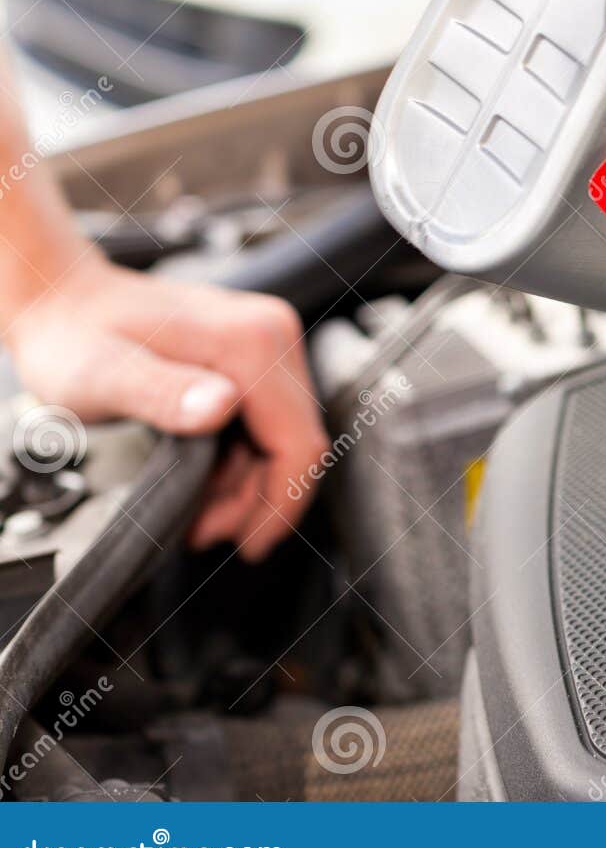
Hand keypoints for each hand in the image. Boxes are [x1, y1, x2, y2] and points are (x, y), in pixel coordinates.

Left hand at [4, 253, 329, 561]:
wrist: (66, 302)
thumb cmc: (75, 337)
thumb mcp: (102, 375)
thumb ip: (161, 392)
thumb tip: (221, 407)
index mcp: (251, 342)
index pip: (298, 439)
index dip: (281, 502)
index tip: (250, 545)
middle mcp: (272, 336)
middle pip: (295, 442)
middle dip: (256, 498)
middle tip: (200, 530)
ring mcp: (268, 343)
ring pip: (284, 436)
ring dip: (246, 482)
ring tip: (196, 510)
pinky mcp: (257, 353)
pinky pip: (269, 420)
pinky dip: (242, 458)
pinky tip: (203, 474)